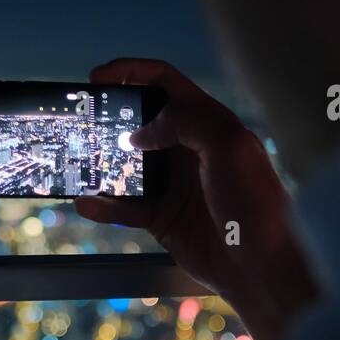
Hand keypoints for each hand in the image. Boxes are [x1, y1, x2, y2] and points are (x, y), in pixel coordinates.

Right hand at [75, 58, 318, 339]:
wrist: (262, 266)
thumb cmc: (256, 202)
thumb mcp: (227, 146)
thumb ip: (185, 121)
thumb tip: (141, 133)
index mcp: (208, 123)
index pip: (165, 83)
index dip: (131, 73)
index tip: (97, 78)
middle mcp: (189, 149)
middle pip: (140, 122)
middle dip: (108, 118)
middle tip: (80, 120)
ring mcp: (174, 184)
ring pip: (126, 166)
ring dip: (101, 164)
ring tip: (76, 162)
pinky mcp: (163, 218)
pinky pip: (125, 207)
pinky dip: (104, 206)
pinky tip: (87, 203)